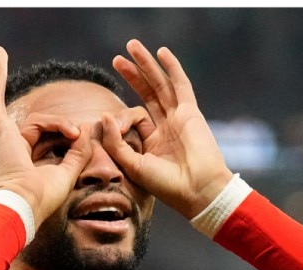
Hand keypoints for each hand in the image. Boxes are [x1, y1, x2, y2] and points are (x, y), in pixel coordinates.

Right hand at [0, 45, 91, 226]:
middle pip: (0, 102)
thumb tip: (87, 131)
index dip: (63, 126)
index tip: (77, 132)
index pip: (41, 126)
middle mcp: (4, 140)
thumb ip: (77, 152)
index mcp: (19, 151)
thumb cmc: (42, 199)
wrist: (25, 205)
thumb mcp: (66, 172)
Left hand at [103, 39, 233, 218]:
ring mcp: (179, 118)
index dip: (120, 118)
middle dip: (132, 75)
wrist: (197, 190)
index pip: (133, 117)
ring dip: (147, 65)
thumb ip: (115, 142)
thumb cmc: (167, 185)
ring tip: (132, 46)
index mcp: (152, 142)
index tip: (112, 123)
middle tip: (117, 58)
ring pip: (161, 85)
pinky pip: (180, 85)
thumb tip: (105, 115)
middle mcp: (166, 127)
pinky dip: (171, 68)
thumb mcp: (133, 165)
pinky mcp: (191, 112)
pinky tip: (161, 52)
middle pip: (147, 93)